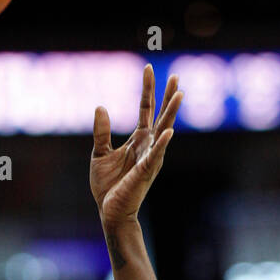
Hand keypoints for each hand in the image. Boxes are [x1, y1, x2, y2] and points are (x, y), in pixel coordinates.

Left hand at [90, 65, 182, 225]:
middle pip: (161, 115)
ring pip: (164, 131)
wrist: (110, 211)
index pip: (146, 109)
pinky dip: (162, 143)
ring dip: (171, 113)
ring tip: (180, 94)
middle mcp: (148, 145)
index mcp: (138, 140)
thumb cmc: (107, 186)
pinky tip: (169, 131)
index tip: (148, 68)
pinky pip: (155, 155)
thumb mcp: (99, 153)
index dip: (148, 89)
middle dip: (168, 96)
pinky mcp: (146, 171)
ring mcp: (150, 157)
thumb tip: (101, 106)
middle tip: (175, 76)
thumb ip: (101, 131)